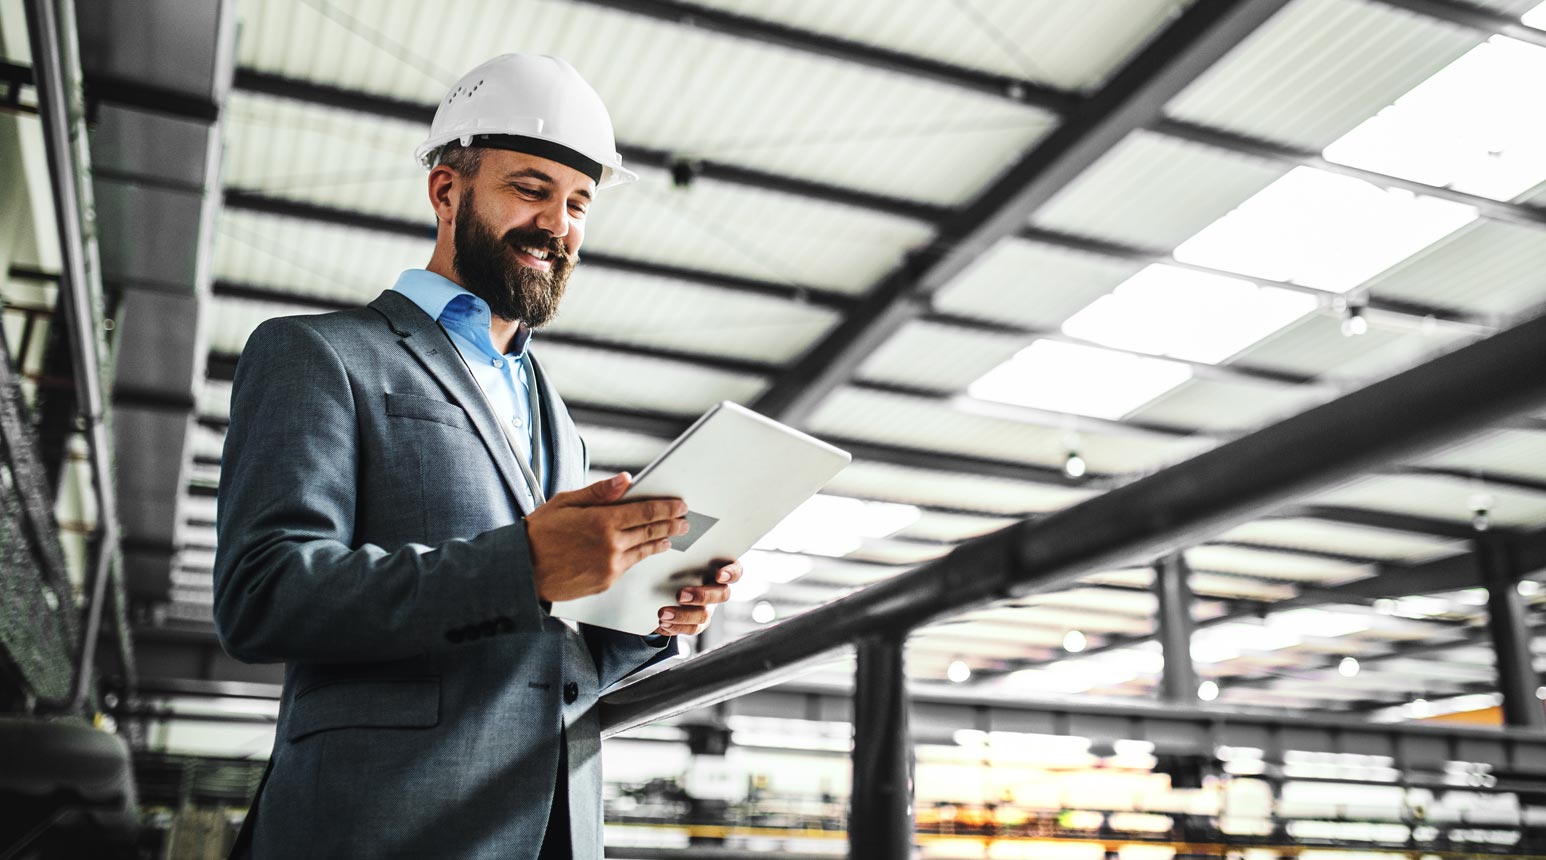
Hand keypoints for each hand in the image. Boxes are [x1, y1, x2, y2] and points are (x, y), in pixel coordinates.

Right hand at [526, 472, 687, 602]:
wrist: (522, 570)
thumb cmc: (539, 533)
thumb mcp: (565, 503)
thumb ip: (598, 492)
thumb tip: (625, 480)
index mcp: (602, 521)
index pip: (645, 511)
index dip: (666, 508)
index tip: (680, 505)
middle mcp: (610, 545)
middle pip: (650, 531)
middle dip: (670, 524)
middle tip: (684, 520)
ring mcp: (610, 566)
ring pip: (644, 550)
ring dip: (660, 541)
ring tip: (671, 536)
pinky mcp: (606, 582)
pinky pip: (630, 566)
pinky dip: (642, 556)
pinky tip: (646, 551)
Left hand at [653, 559, 742, 636]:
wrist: (661, 586)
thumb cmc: (676, 565)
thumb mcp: (680, 557)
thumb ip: (683, 552)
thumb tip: (671, 541)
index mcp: (719, 569)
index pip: (735, 570)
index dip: (731, 573)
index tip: (719, 575)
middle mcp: (718, 590)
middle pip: (722, 595)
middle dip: (701, 595)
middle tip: (680, 595)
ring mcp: (709, 608)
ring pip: (704, 615)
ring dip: (683, 615)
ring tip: (663, 614)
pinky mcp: (698, 623)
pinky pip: (692, 628)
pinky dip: (676, 627)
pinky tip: (663, 624)